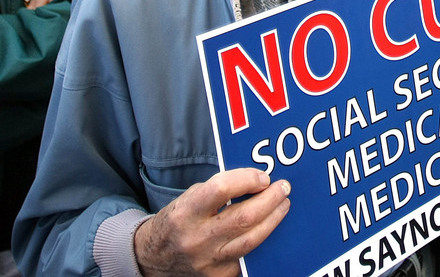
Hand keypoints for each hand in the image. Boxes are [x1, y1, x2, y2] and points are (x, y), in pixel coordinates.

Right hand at [133, 168, 289, 276]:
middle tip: (283, 188)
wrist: (156, 257)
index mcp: (185, 213)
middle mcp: (196, 238)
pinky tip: (268, 228)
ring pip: (251, 240)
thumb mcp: (189, 199)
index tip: (263, 177)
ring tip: (283, 205)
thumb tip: (255, 181)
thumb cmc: (178, 221)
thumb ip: (218, 189)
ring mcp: (208, 261)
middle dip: (270, 200)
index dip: (247, 180)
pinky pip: (246, 258)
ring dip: (273, 220)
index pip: (221, 189)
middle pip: (244, 217)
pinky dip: (260, 241)